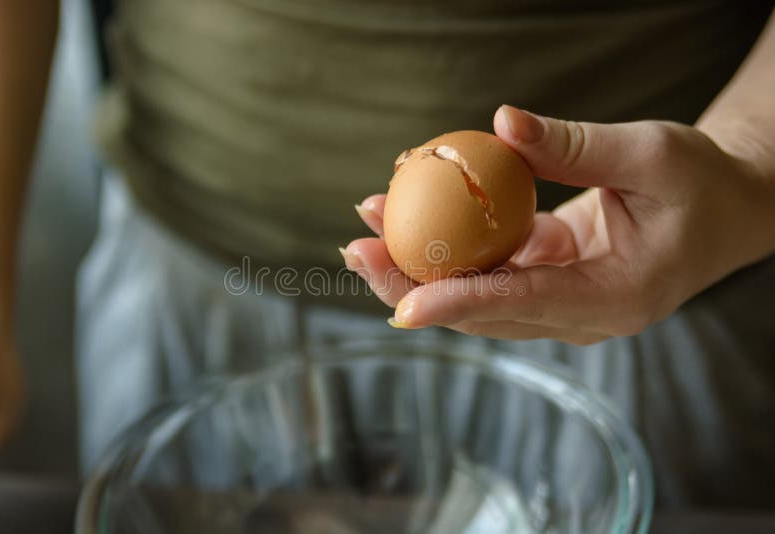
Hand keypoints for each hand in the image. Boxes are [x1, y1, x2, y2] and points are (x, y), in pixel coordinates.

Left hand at [341, 106, 774, 343]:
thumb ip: (577, 146)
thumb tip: (500, 124)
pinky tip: (408, 215)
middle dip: (414, 286)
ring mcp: (560, 301)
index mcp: (615, 296)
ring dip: (419, 264)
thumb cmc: (700, 183)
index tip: (403, 306)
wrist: (725, 210)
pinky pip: (488, 270)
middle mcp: (580, 314)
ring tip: (367, 228)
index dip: (461, 304)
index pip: (525, 305)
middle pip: (483, 313)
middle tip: (357, 249)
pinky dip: (447, 246)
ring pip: (476, 296)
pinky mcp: (547, 280)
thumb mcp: (652, 153)